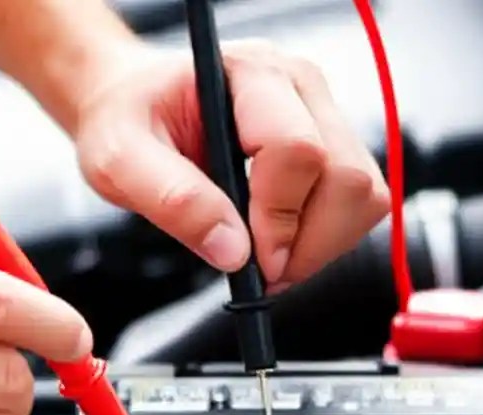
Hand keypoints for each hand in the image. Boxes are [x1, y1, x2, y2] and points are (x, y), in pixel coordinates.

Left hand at [72, 40, 389, 292]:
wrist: (135, 105)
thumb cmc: (127, 120)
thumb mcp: (119, 159)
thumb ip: (173, 201)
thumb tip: (233, 252)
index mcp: (249, 74)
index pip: (297, 149)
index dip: (278, 218)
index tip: (249, 260)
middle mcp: (298, 85)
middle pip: (347, 177)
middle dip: (309, 242)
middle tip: (263, 273)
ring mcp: (321, 113)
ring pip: (364, 194)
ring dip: (322, 244)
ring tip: (270, 262)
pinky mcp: (330, 145)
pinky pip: (358, 202)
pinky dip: (326, 238)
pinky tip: (282, 244)